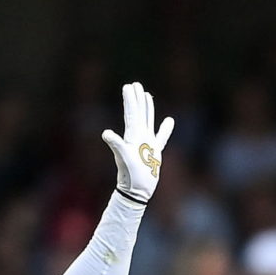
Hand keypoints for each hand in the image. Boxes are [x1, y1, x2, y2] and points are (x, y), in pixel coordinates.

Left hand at [101, 82, 173, 203]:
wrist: (137, 189)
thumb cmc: (131, 174)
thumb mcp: (124, 158)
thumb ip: (116, 145)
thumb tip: (106, 134)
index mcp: (133, 135)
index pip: (132, 113)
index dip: (130, 100)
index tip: (129, 86)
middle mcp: (139, 136)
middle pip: (138, 113)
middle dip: (136, 99)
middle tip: (135, 84)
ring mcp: (147, 143)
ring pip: (148, 120)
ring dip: (147, 108)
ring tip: (147, 95)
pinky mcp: (155, 152)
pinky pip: (161, 136)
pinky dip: (165, 128)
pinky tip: (169, 120)